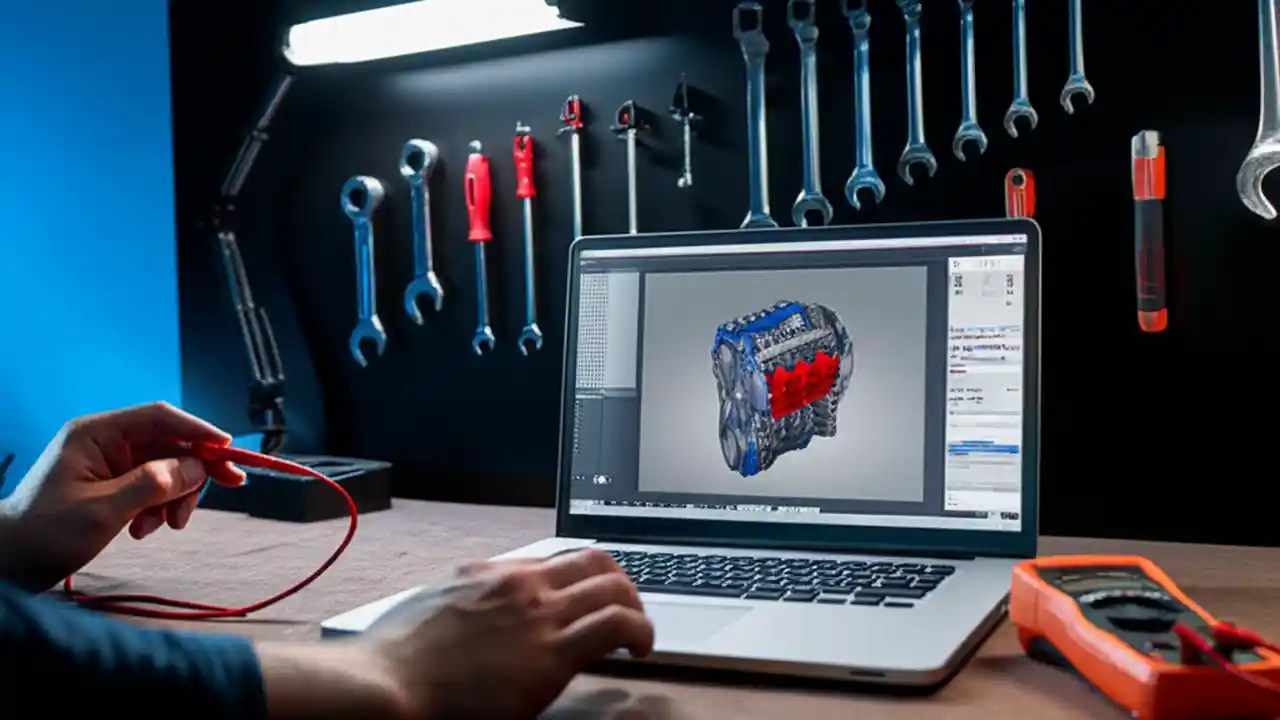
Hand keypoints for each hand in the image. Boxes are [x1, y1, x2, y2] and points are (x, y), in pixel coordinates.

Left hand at [0, 402, 245, 590]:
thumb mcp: (102, 510)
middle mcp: (106, 443)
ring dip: (176, 496)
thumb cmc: (45, 533)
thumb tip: (197, 468)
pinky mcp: (114, 488)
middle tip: (229, 487)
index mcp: (96, 434)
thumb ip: (152, 484)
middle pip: (170, 444)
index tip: (228, 449)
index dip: (198, 430)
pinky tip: (145, 530)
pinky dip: (160, 508)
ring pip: (167, 469)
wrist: (9, 563)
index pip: (159, 418)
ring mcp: (110, 465)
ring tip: (166, 526)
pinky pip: (154, 489)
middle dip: (194, 471)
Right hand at [256, 550, 654, 719]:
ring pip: (614, 587)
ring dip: (636, 607)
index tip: (591, 594)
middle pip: (594, 561)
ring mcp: (539, 615)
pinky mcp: (552, 654)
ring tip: (639, 634)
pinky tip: (640, 650)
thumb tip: (475, 610)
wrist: (387, 683)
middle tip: (626, 609)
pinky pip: (616, 626)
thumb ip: (465, 601)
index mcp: (491, 573)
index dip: (583, 575)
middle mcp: (521, 584)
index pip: (556, 559)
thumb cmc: (395, 659)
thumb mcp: (431, 606)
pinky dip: (641, 632)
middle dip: (619, 583)